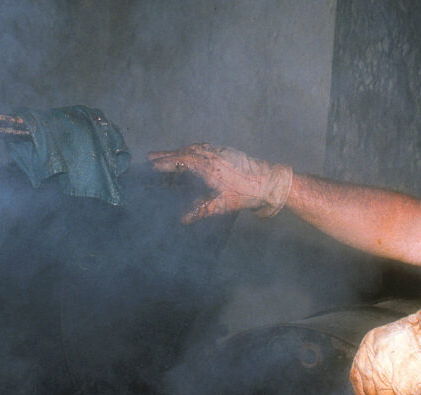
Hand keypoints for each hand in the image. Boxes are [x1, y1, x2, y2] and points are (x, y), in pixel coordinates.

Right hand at [148, 144, 293, 223]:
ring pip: (193, 148)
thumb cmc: (246, 193)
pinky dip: (191, 149)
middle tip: (150, 157)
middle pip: (184, 152)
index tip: (151, 165)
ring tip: (166, 155)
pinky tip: (190, 153)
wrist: (270, 181)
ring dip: (178, 151)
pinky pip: (203, 147)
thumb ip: (200, 211)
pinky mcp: (226, 151)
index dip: (165, 163)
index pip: (180, 161)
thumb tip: (182, 220)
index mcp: (207, 166)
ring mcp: (219, 151)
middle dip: (166, 154)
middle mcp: (211, 154)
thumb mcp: (221, 205)